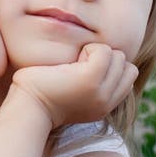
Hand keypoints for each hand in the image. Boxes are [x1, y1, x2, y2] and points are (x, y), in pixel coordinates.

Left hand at [11, 43, 137, 127]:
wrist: (27, 107)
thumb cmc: (42, 94)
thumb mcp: (76, 94)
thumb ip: (96, 84)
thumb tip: (109, 58)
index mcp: (105, 107)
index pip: (128, 76)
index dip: (111, 66)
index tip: (85, 71)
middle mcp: (107, 102)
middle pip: (127, 65)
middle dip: (106, 58)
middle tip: (78, 67)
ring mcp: (101, 92)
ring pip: (118, 56)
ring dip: (97, 52)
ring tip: (75, 65)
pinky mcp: (91, 79)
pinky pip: (104, 51)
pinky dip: (88, 49)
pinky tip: (71, 62)